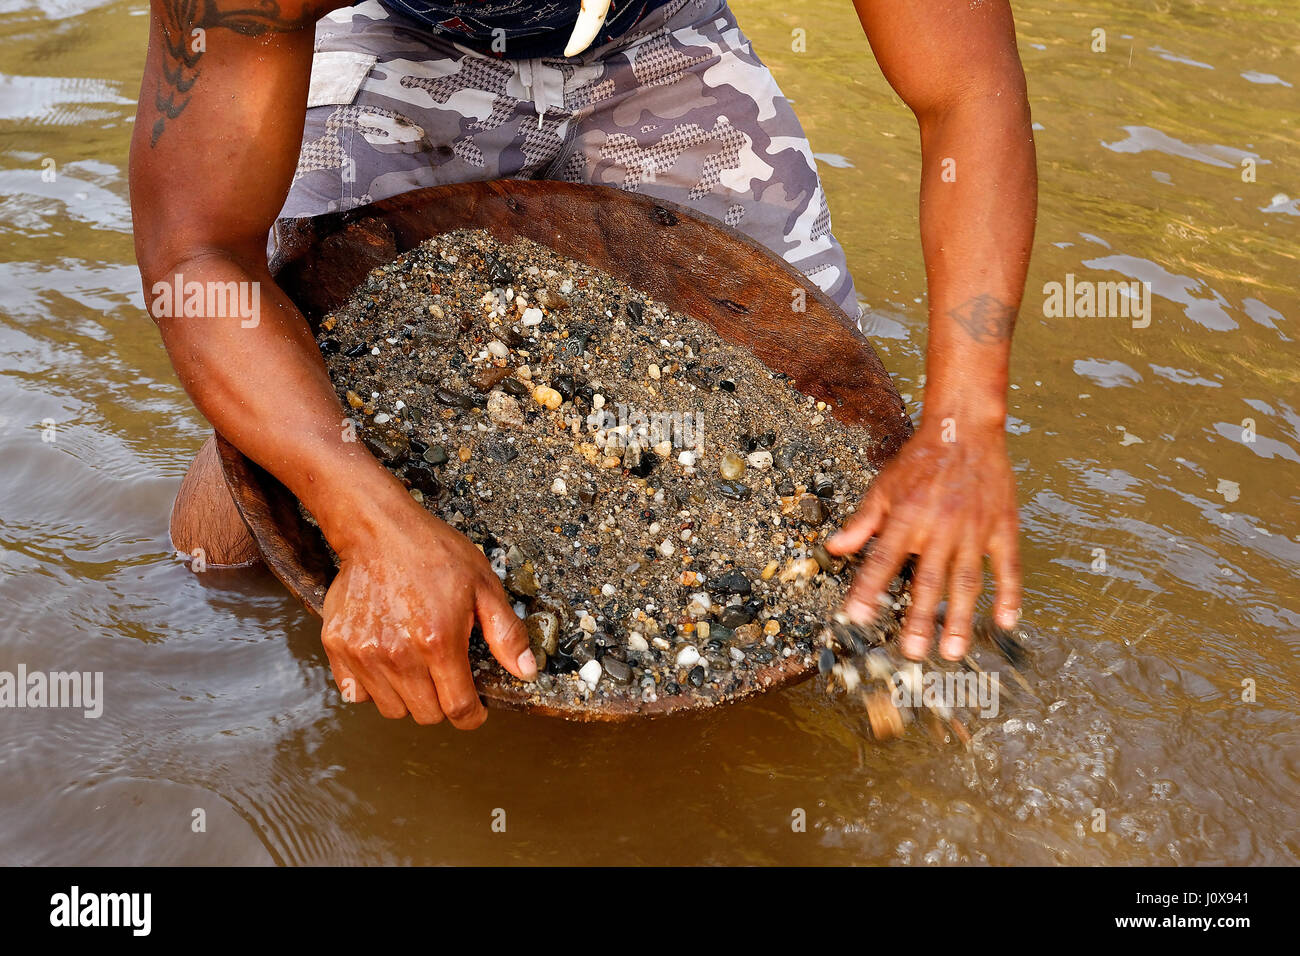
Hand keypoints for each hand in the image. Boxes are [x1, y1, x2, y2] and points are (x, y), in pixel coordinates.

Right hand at [320, 501, 536, 726]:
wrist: (379, 530)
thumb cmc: (433, 553)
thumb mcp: (483, 586)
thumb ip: (506, 634)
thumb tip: (527, 672)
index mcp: (438, 641)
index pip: (458, 708)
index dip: (472, 716)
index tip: (475, 710)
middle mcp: (398, 654)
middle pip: (425, 715)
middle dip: (443, 704)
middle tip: (446, 677)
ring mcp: (364, 653)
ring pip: (391, 709)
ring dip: (409, 697)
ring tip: (417, 665)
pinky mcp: (337, 647)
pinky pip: (355, 694)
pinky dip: (373, 688)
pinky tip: (387, 662)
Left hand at [826, 419, 1020, 660]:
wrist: (965, 429)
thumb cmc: (921, 459)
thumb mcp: (883, 485)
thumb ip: (862, 521)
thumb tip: (834, 548)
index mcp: (907, 517)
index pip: (882, 560)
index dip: (869, 589)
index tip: (858, 617)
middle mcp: (941, 526)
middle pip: (929, 580)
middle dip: (920, 619)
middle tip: (914, 652)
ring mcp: (975, 529)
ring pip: (967, 581)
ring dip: (960, 618)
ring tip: (953, 650)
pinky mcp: (1002, 526)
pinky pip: (1008, 566)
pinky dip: (1009, 595)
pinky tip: (1006, 622)